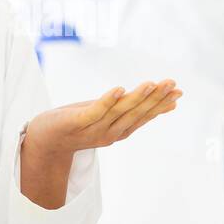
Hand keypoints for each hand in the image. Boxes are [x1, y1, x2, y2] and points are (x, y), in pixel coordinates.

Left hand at [25, 80, 181, 157]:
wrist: (45, 140)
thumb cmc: (79, 124)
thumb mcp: (109, 117)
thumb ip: (132, 110)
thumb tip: (163, 104)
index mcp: (119, 131)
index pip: (144, 116)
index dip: (161, 105)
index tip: (178, 93)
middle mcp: (110, 133)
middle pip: (136, 113)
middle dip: (156, 99)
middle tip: (173, 85)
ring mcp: (94, 129)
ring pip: (119, 111)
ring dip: (136, 97)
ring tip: (152, 84)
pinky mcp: (77, 122)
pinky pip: (95, 111)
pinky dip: (107, 101)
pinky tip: (118, 89)